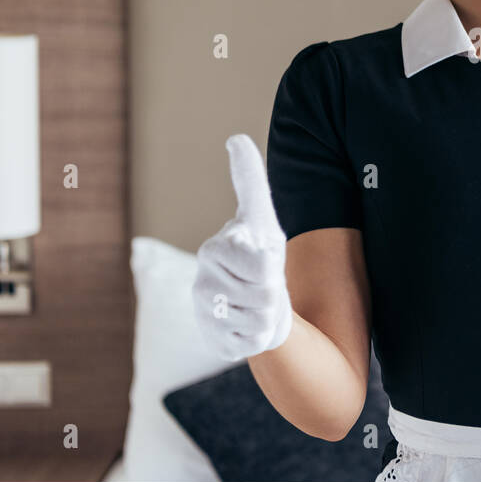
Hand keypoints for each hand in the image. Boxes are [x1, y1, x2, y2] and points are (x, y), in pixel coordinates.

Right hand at [192, 134, 293, 361]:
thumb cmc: (261, 252)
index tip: (261, 253)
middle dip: (277, 288)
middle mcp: (203, 281)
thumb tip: (235, 138)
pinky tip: (250, 323)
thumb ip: (249, 179)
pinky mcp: (215, 342)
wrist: (257, 300)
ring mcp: (205, 314)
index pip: (259, 261)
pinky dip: (261, 336)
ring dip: (271, 311)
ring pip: (260, 318)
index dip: (269, 262)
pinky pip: (253, 343)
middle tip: (268, 282)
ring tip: (260, 301)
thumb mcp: (262, 216)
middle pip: (266, 290)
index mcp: (217, 249)